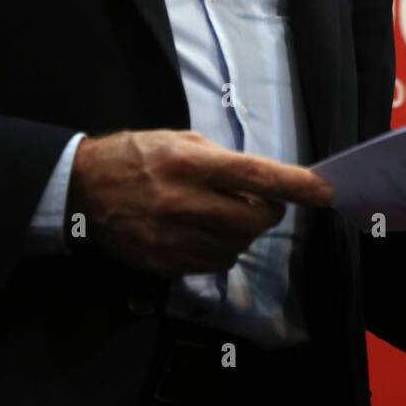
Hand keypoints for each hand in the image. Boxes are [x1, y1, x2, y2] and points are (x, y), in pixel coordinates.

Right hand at [67, 129, 334, 276]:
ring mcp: (173, 238)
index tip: (325, 191)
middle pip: (253, 220)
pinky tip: (206, 233)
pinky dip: (222, 250)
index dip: (296, 185)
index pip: (256, 176)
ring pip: (236, 246)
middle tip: (262, 202)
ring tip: (223, 214)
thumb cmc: (135, 156)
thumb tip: (259, 183)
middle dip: (268, 212)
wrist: (81, 190)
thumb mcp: (177, 141)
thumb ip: (219, 160)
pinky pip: (214, 264)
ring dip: (243, 232)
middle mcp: (184, 203)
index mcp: (189, 164)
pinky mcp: (164, 263)